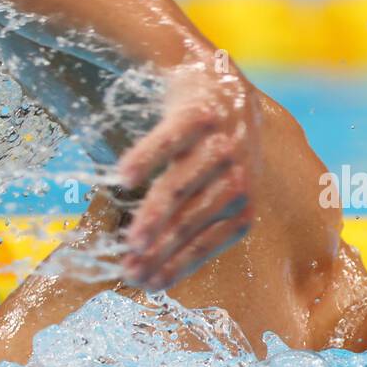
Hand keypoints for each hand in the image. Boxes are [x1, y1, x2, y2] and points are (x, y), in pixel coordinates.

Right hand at [116, 65, 259, 289]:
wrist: (217, 81)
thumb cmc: (207, 150)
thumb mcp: (212, 188)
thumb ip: (189, 224)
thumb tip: (150, 278)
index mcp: (243, 201)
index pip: (209, 242)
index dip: (179, 264)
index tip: (148, 285)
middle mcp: (239, 174)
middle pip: (194, 218)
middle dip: (162, 249)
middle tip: (129, 271)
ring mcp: (221, 143)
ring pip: (182, 185)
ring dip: (155, 216)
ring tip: (130, 241)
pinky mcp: (200, 113)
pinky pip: (171, 139)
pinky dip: (147, 158)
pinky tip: (123, 178)